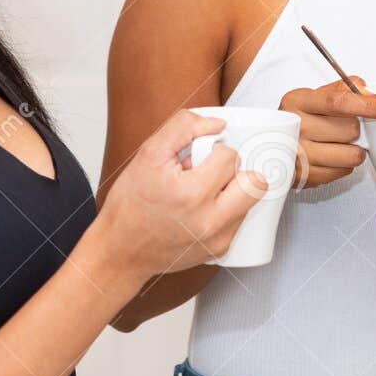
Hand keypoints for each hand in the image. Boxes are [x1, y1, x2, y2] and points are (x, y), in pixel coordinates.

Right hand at [95, 109, 265, 276]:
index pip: (230, 157)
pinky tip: (201, 210)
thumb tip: (218, 124)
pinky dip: (226, 210)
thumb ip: (183, 128)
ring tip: (204, 192)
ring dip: (232, 190)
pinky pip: (239, 219)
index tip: (195, 160)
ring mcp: (218, 239)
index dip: (214, 151)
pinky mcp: (220, 250)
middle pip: (255, 182)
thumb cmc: (130, 205)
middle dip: (235, 171)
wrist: (120, 251)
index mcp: (193, 194)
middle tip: (210, 173)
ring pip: (251, 201)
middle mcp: (211, 221)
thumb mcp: (149, 154)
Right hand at [278, 77, 375, 187]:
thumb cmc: (302, 118)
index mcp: (298, 101)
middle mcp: (296, 127)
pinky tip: (331, 155)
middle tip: (346, 127)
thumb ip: (347, 88)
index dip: (367, 105)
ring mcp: (299, 155)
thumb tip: (374, 96)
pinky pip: (344, 172)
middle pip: (350, 129)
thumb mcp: (317, 95)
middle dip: (357, 129)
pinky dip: (344, 164)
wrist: (273, 144)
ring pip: (352, 154)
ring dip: (354, 149)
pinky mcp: (306, 177)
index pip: (337, 101)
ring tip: (341, 143)